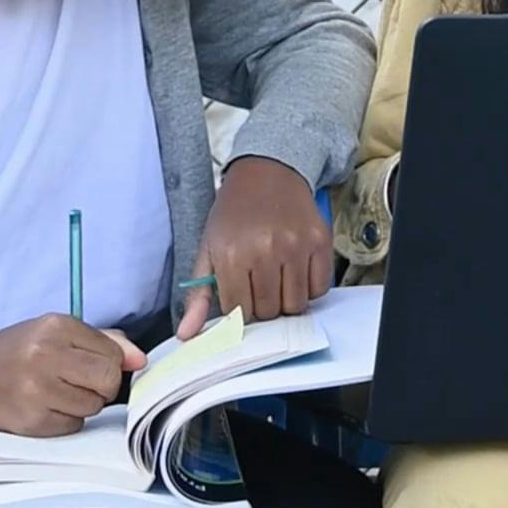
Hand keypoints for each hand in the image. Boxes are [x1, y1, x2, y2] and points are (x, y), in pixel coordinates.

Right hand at [0, 312, 145, 437]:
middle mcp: (46, 355)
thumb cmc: (12, 353)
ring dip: (81, 404)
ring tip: (53, 392)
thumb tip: (140, 359)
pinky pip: (73, 425)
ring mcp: (38, 390)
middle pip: (109, 380)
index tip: (88, 364)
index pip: (113, 353)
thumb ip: (101, 342)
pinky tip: (42, 407)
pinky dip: (64, 420)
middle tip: (74, 381)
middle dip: (100, 386)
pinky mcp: (32, 420)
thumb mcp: (52, 333)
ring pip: (94, 406)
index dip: (108, 364)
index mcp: (55, 326)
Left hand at [178, 156, 330, 337]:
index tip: (240, 297)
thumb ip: (199, 295)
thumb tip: (187, 335)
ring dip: (286, 301)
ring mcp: (296, 246)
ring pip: (296, 305)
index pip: (240, 313)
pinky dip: (309, 288)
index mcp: (232, 254)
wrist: (268, 172)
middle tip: (258, 286)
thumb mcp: (209, 248)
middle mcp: (265, 250)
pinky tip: (296, 271)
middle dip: (263, 307)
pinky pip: (319, 288)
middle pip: (270, 312)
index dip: (240, 310)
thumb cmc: (235, 213)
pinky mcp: (320, 242)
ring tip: (277, 280)